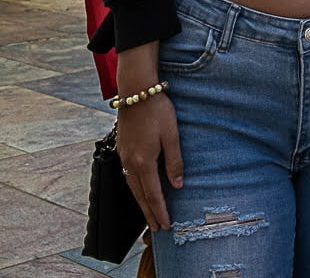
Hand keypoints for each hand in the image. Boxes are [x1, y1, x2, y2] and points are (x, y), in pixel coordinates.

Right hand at [116, 95, 183, 232]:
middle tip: (158, 228)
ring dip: (142, 202)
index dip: (160, 210)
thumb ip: (174, 161)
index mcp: (143, 161)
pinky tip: (140, 190)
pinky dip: (135, 188)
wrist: (137, 92)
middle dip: (150, 212)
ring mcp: (124, 156)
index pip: (153, 194)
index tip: (166, 225)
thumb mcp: (172, 135)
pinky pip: (128, 175)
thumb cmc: (157, 110)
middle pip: (140, 194)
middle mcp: (130, 162)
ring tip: (150, 214)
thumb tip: (177, 185)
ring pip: (132, 186)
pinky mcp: (123, 149)